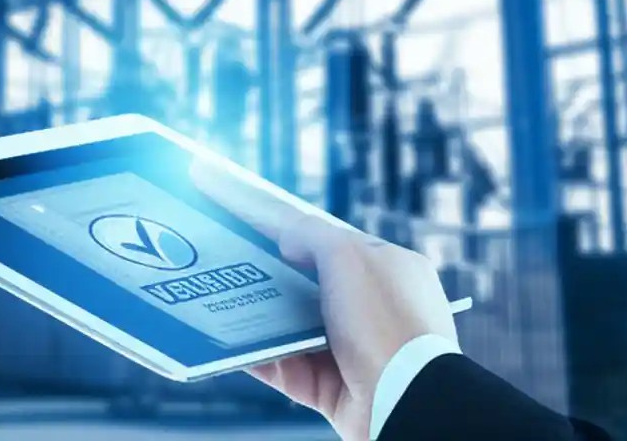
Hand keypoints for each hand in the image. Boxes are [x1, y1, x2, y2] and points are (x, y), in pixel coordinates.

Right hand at [191, 161, 457, 440]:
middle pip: (311, 287)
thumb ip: (311, 235)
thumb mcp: (348, 255)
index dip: (293, 231)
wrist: (404, 401)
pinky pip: (287, 369)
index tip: (254, 224)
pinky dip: (260, 358)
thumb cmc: (385, 320)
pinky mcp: (334, 391)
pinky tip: (230, 344)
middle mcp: (376, 310)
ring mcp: (355, 353)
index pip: (335, 242)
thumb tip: (285, 238)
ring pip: (295, 329)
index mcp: (391, 270)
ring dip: (261, 319)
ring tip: (222, 301)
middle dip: (272, 278)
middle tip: (230, 264)